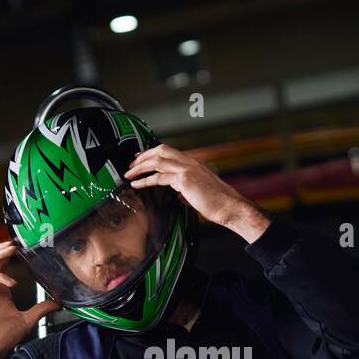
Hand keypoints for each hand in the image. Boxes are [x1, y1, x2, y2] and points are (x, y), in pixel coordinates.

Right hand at [0, 240, 59, 358]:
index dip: (8, 253)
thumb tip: (58, 303)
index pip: (1, 265)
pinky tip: (12, 284)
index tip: (22, 245)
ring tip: (11, 249)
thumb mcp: (28, 320)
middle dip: (2, 248)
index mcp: (0, 290)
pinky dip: (0, 278)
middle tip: (16, 241)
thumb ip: (41, 309)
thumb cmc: (2, 338)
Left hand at [124, 144, 269, 241]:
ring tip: (129, 174)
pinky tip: (137, 184)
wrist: (229, 207)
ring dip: (140, 167)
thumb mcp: (199, 193)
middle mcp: (190, 162)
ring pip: (157, 161)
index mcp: (193, 163)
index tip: (141, 160)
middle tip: (131, 165)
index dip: (152, 154)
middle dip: (143, 156)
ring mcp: (187, 169)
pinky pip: (159, 177)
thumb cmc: (218, 203)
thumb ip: (186, 190)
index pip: (168, 151)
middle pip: (160, 150)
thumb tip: (177, 194)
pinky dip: (145, 180)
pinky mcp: (185, 179)